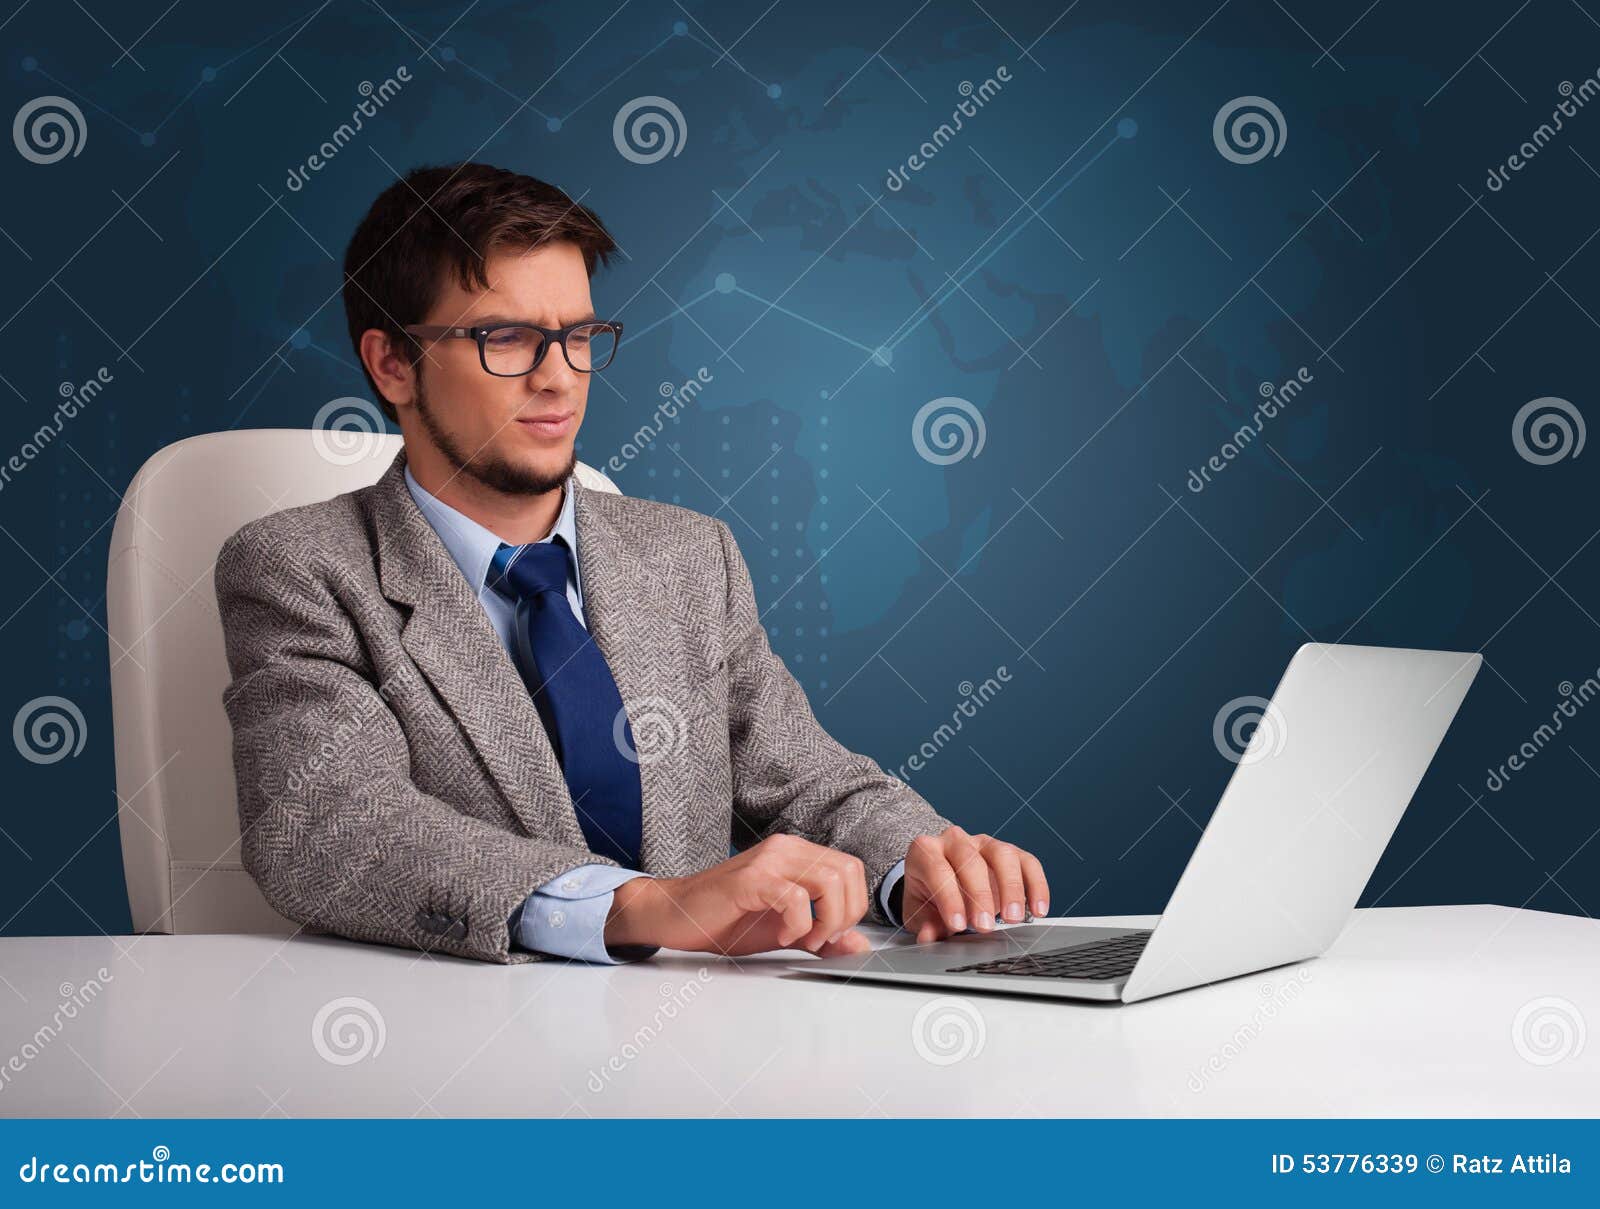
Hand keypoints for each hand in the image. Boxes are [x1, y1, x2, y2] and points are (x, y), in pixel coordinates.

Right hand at [604, 834, 871, 957]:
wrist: (675, 915)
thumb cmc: (724, 920)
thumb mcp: (785, 931)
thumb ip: (823, 936)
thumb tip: (861, 945)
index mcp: (798, 854)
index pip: (853, 869)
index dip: (852, 907)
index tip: (830, 934)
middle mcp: (786, 848)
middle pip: (847, 872)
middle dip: (843, 915)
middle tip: (818, 939)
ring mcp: (768, 860)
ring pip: (829, 879)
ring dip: (824, 920)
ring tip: (801, 938)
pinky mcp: (750, 878)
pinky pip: (794, 896)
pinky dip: (798, 923)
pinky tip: (782, 935)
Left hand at [902, 825, 1049, 944]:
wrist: (941, 878)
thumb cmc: (929, 892)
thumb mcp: (920, 910)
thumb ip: (926, 923)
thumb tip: (929, 936)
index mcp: (926, 851)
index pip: (937, 870)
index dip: (948, 898)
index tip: (958, 925)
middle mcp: (955, 841)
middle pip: (970, 860)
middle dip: (979, 896)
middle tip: (985, 926)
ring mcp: (984, 843)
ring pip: (1002, 855)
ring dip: (1011, 888)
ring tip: (1013, 918)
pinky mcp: (1010, 851)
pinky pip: (1028, 862)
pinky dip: (1036, 886)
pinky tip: (1038, 909)